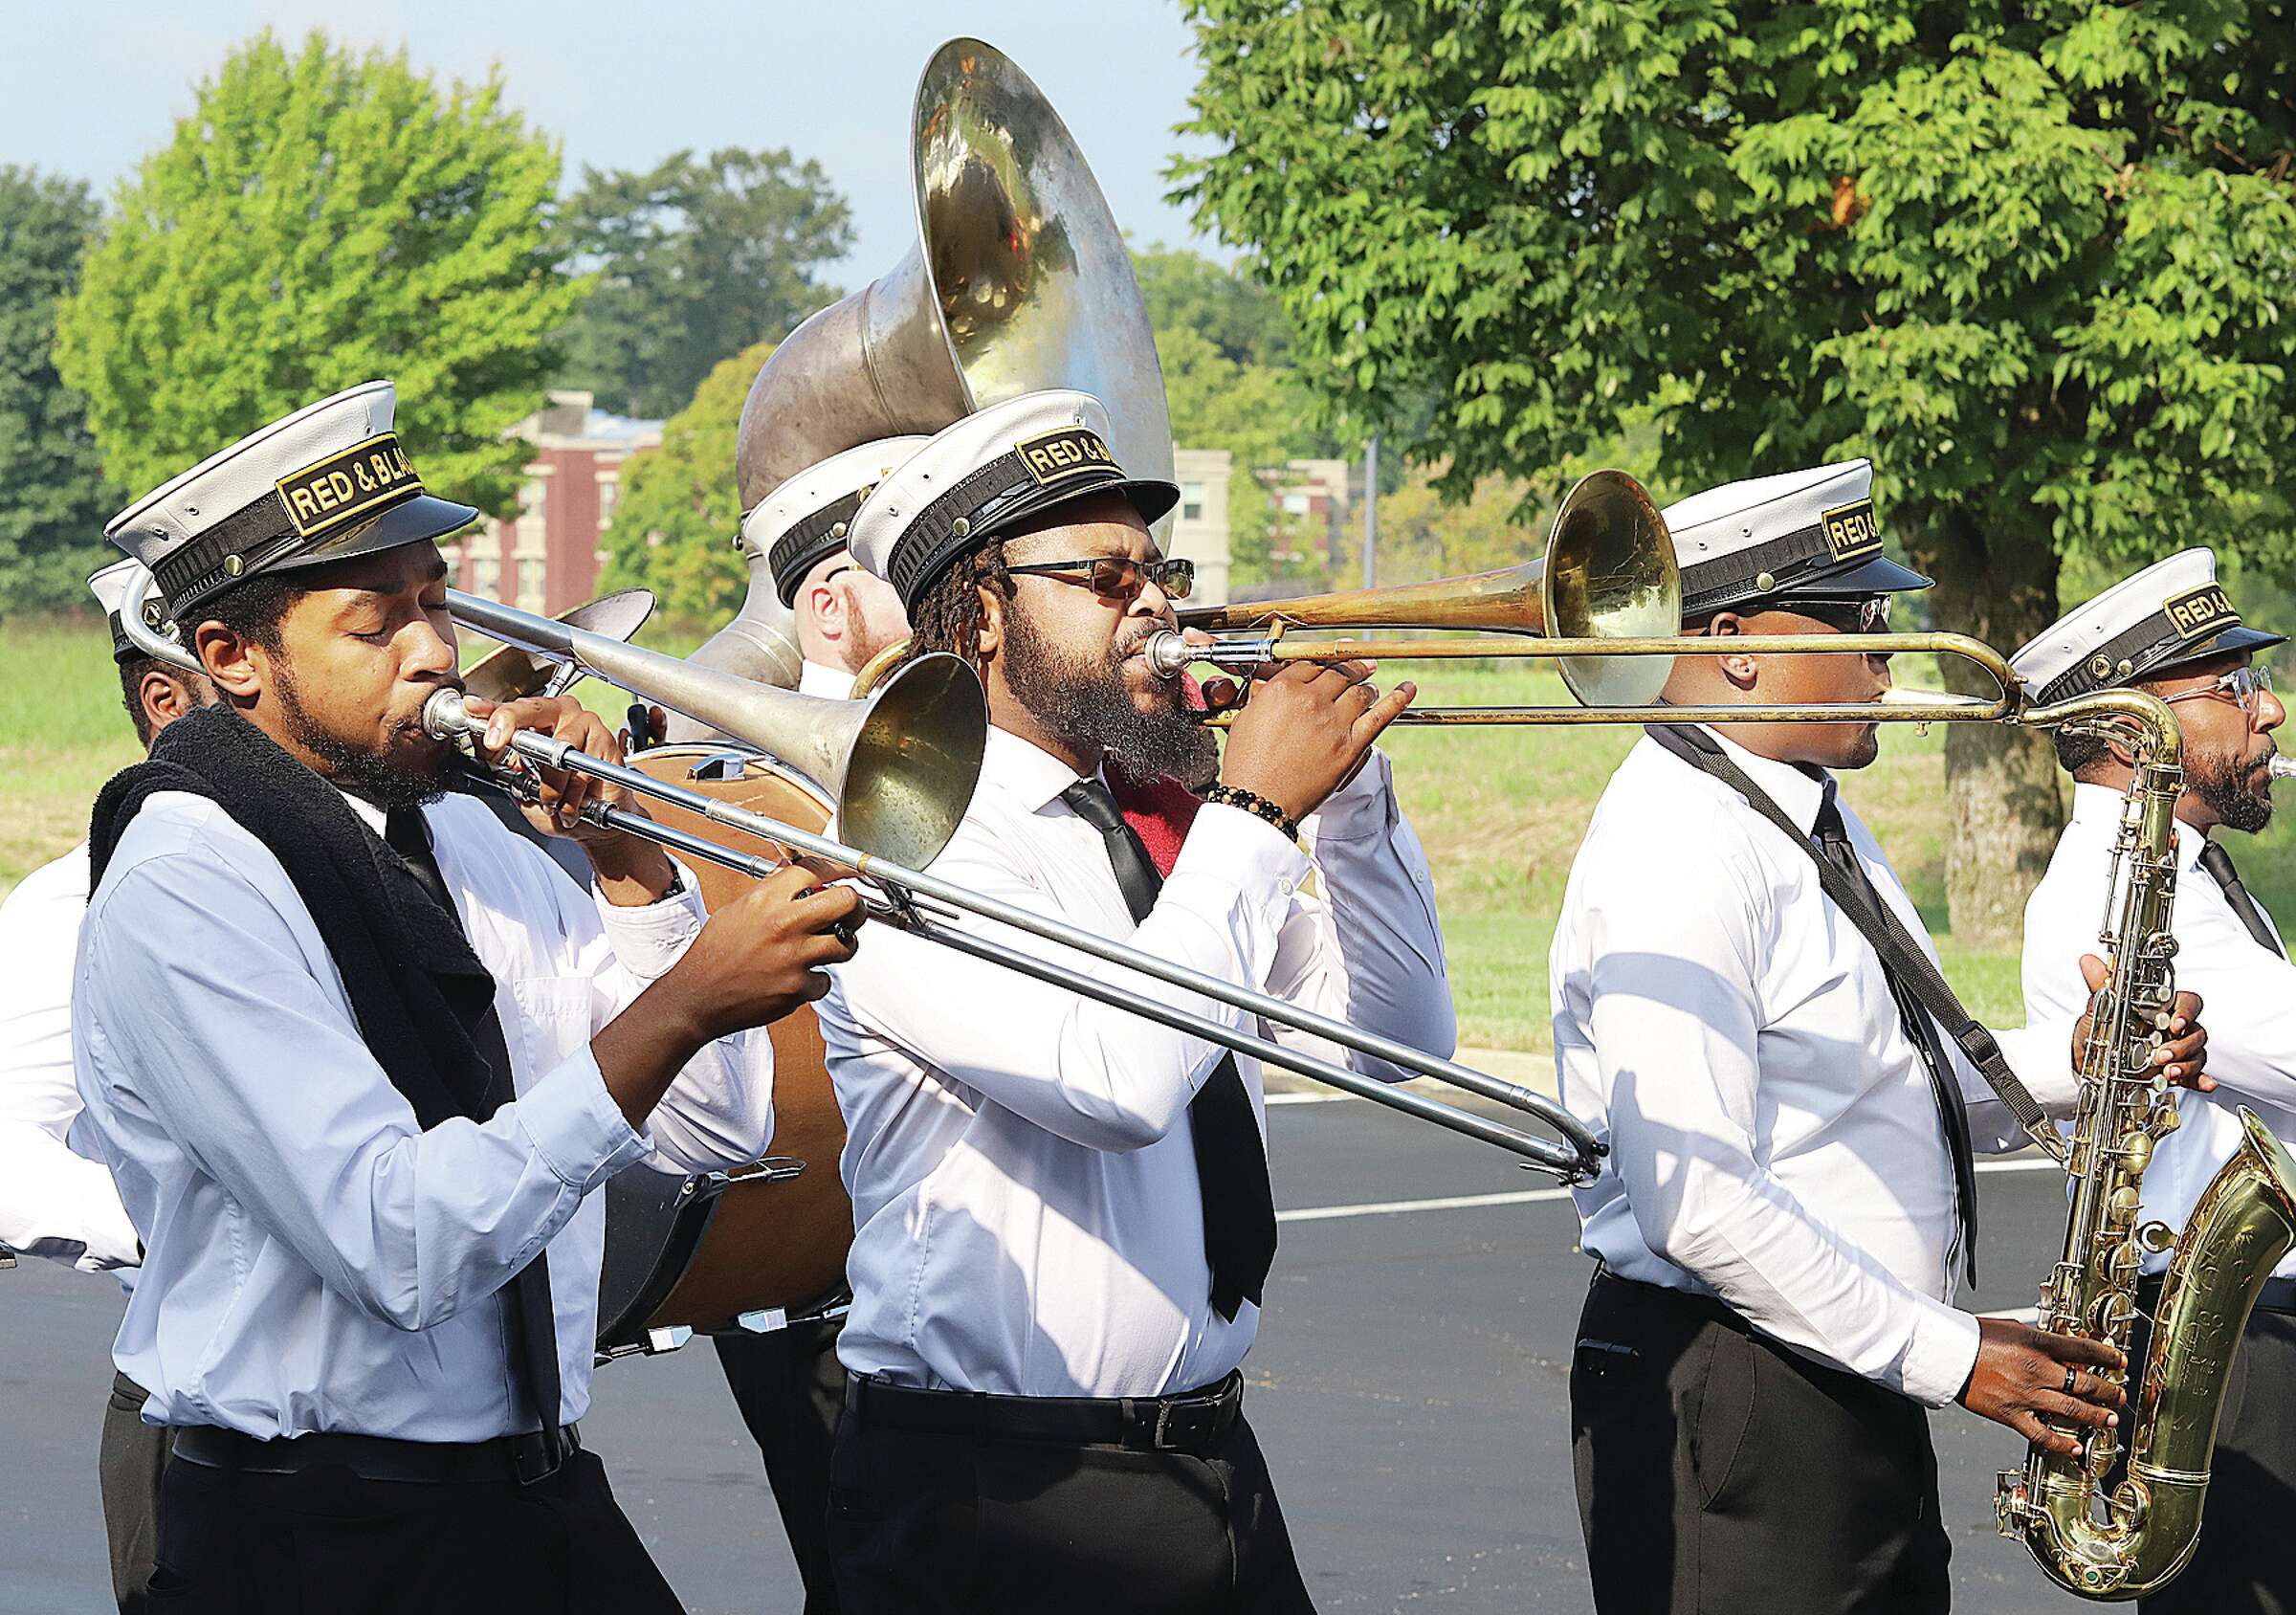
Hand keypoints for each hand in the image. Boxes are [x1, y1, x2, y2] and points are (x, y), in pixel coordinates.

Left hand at [464, 693, 671, 892]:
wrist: (592, 823)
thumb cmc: (558, 798)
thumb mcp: (519, 781)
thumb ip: (499, 760)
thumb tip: (477, 741)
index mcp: (539, 717)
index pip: (510, 707)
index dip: (490, 709)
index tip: (472, 709)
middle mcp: (563, 713)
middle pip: (532, 708)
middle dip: (509, 721)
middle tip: (495, 742)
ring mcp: (587, 724)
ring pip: (557, 749)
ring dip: (549, 785)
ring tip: (551, 802)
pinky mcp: (606, 743)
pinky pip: (580, 770)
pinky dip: (571, 796)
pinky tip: (572, 805)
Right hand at [665, 866, 865, 1039]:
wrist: (696, 996)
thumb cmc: (714, 953)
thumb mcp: (738, 908)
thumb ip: (771, 889)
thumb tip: (793, 870)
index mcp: (767, 899)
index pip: (817, 868)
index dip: (838, 870)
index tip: (848, 876)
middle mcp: (784, 924)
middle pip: (847, 901)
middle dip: (855, 906)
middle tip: (850, 913)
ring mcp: (794, 957)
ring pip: (848, 944)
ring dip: (843, 946)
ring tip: (828, 947)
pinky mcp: (798, 988)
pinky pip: (826, 981)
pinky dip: (816, 981)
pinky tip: (797, 977)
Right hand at [1215, 659, 1415, 820]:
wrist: (1259, 799)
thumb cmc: (1247, 764)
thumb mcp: (1246, 719)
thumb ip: (1267, 697)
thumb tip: (1278, 687)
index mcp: (1283, 688)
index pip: (1311, 664)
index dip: (1324, 661)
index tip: (1333, 658)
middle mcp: (1311, 699)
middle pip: (1339, 673)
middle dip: (1352, 666)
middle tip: (1362, 664)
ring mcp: (1334, 722)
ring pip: (1361, 691)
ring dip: (1368, 685)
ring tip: (1372, 685)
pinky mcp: (1351, 745)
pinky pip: (1382, 716)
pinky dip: (1399, 699)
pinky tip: (1409, 688)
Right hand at [1957, 1316, 2125, 1457]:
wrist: (1947, 1353)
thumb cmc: (1976, 1337)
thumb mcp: (2015, 1328)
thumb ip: (2042, 1341)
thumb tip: (2066, 1353)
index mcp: (2038, 1344)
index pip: (2085, 1350)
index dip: (2108, 1356)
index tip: (2119, 1361)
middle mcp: (2037, 1370)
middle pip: (2087, 1383)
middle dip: (2109, 1391)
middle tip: (2119, 1395)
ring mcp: (2026, 1395)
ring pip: (2073, 1410)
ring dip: (2097, 1416)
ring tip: (2109, 1419)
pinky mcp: (2012, 1414)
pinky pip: (2043, 1434)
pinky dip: (2062, 1443)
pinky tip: (2075, 1447)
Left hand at [2074, 955, 2212, 1091]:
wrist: (2091, 1059)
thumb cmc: (2103, 1028)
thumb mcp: (2101, 1008)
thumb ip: (2101, 985)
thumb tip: (2088, 960)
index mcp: (2163, 1008)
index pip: (2188, 1003)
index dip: (2186, 1012)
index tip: (2173, 1023)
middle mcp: (2175, 1028)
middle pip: (2196, 1032)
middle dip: (2181, 1044)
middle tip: (2160, 1054)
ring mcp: (2178, 1050)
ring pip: (2197, 1054)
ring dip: (2186, 1064)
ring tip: (2168, 1072)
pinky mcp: (2176, 1070)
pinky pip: (2195, 1076)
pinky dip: (2201, 1081)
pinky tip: (2206, 1085)